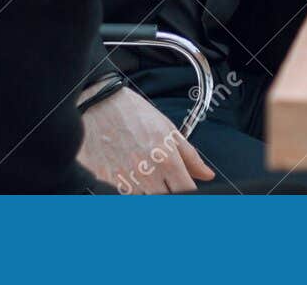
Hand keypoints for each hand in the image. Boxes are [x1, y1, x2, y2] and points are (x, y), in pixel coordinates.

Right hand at [78, 86, 212, 193]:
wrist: (99, 103)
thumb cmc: (134, 113)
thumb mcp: (168, 130)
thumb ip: (190, 157)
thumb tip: (207, 175)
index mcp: (167, 160)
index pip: (187, 192)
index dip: (188, 194)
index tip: (184, 190)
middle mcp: (147, 174)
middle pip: (166, 202)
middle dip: (168, 195)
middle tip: (164, 186)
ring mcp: (124, 181)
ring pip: (143, 203)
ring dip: (147, 195)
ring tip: (143, 180)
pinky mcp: (104, 183)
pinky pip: (119, 198)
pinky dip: (126, 194)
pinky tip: (126, 180)